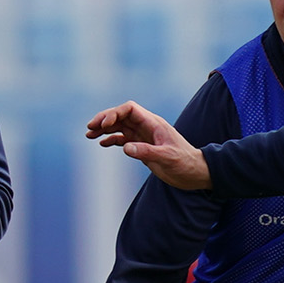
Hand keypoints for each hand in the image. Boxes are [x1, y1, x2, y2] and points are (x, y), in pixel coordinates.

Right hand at [87, 101, 209, 189]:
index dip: (114, 113)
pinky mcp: (143, 147)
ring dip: (105, 129)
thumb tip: (125, 147)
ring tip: (89, 135)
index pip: (129, 109)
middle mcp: (147, 127)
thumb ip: (146, 152)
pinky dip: (112, 140)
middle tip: (89, 127)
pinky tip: (102, 144)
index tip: (103, 125)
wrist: (194, 173)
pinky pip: (124, 139)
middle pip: (121, 116)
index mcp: (153, 123)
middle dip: (105, 119)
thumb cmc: (185, 163)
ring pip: (120, 127)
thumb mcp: (167, 158)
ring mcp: (144, 136)